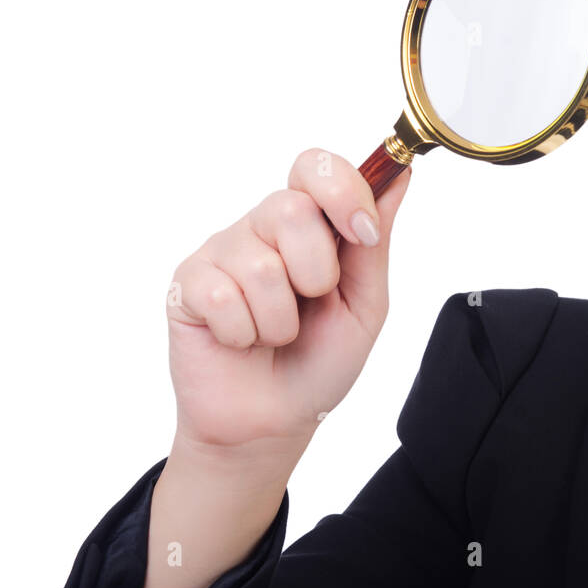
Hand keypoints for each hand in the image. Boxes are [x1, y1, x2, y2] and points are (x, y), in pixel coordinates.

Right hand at [164, 148, 411, 457]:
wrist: (274, 420)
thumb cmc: (320, 360)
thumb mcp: (365, 303)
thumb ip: (375, 241)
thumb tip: (400, 175)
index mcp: (310, 224)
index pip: (315, 167)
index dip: (341, 190)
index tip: (362, 232)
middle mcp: (262, 227)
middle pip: (289, 208)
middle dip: (316, 271)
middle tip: (312, 303)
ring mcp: (221, 253)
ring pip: (260, 264)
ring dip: (281, 318)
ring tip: (275, 334)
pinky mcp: (186, 286)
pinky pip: (221, 297)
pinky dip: (245, 333)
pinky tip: (242, 341)